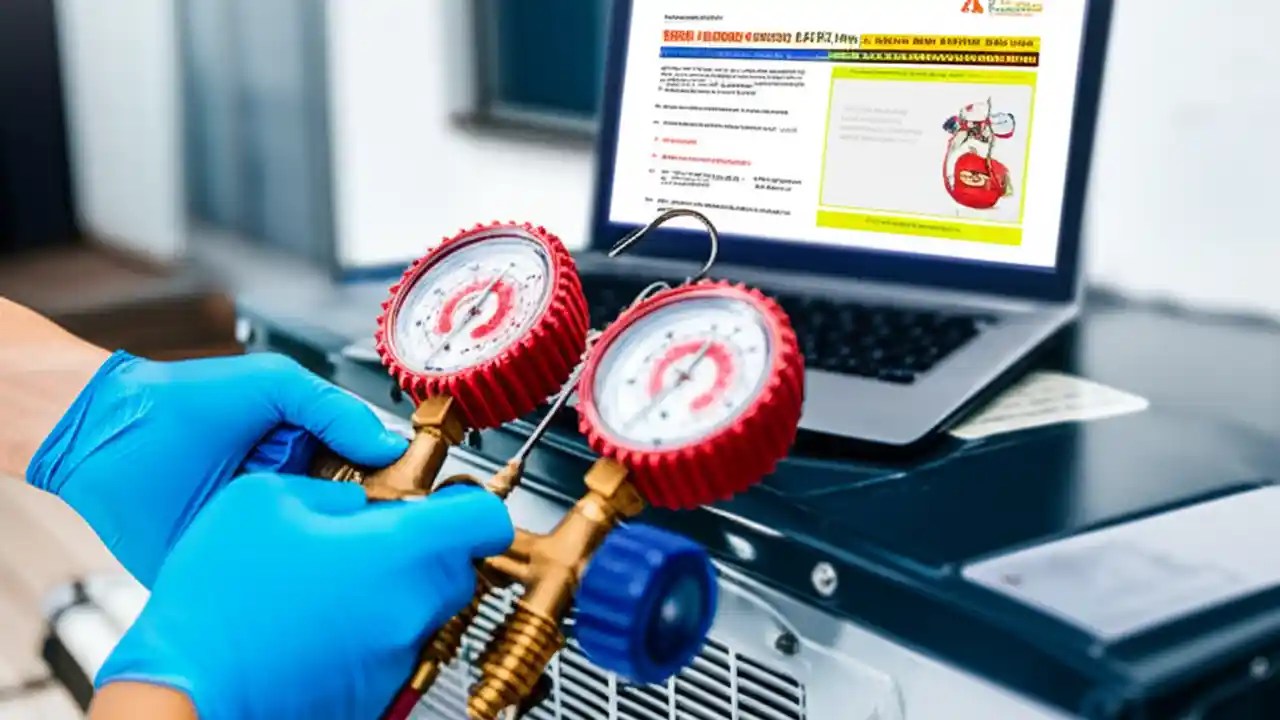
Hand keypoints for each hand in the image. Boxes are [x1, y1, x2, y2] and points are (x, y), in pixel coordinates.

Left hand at [25, 351, 408, 586]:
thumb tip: (390, 446)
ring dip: (329, 554)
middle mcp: (289, 493)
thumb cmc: (185, 400)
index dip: (393, 486)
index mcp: (307, 453)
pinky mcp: (227, 563)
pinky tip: (298, 572)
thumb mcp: (274, 383)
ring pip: (312, 553)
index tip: (413, 497)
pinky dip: (282, 579)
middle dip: (367, 526)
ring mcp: (260, 530)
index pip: (368, 474)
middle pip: (348, 518)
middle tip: (384, 532)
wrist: (107, 432)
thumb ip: (334, 408)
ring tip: (341, 551)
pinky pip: (264, 580)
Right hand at [96, 474, 513, 719]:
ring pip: (422, 608)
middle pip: (458, 567)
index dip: (474, 504)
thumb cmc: (217, 605)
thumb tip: (353, 502)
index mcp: (398, 554)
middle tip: (375, 535)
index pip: (488, 522)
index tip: (454, 501)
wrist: (186, 694)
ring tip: (329, 579)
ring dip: (393, 588)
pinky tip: (315, 619)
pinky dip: (366, 628)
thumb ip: (331, 491)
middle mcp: (410, 610)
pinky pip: (389, 646)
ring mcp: (395, 659)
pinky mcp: (375, 693)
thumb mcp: (264, 499)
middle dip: (427, 546)